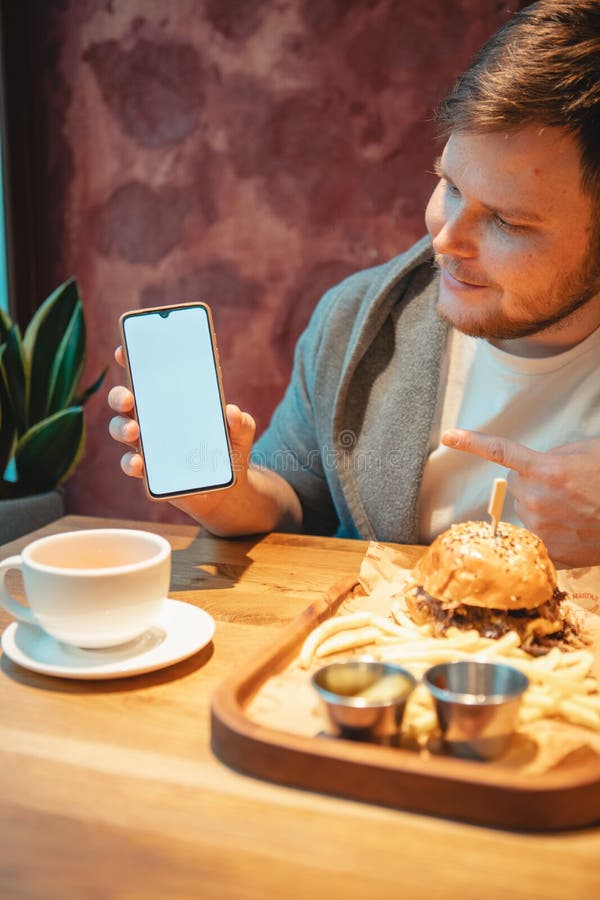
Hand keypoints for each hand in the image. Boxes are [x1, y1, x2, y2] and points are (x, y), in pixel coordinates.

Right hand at [107, 345, 255, 493]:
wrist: (227, 489)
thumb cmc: (230, 450)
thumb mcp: (241, 432)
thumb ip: (241, 422)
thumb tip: (232, 411)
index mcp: (172, 400)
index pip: (147, 375)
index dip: (132, 360)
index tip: (124, 351)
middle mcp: (153, 418)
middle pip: (124, 400)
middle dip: (120, 396)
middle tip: (129, 398)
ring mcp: (147, 444)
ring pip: (121, 429)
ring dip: (122, 428)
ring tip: (134, 432)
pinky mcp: (148, 471)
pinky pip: (131, 464)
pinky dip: (131, 462)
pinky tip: (139, 462)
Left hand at [441, 429, 599, 566]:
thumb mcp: (586, 454)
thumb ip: (554, 457)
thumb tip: (537, 467)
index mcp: (544, 470)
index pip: (500, 452)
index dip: (472, 443)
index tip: (449, 436)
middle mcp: (536, 500)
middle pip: (518, 487)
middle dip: (534, 484)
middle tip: (566, 487)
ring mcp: (542, 528)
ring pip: (527, 512)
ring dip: (543, 509)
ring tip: (575, 509)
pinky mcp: (551, 551)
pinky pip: (538, 536)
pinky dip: (551, 532)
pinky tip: (572, 528)